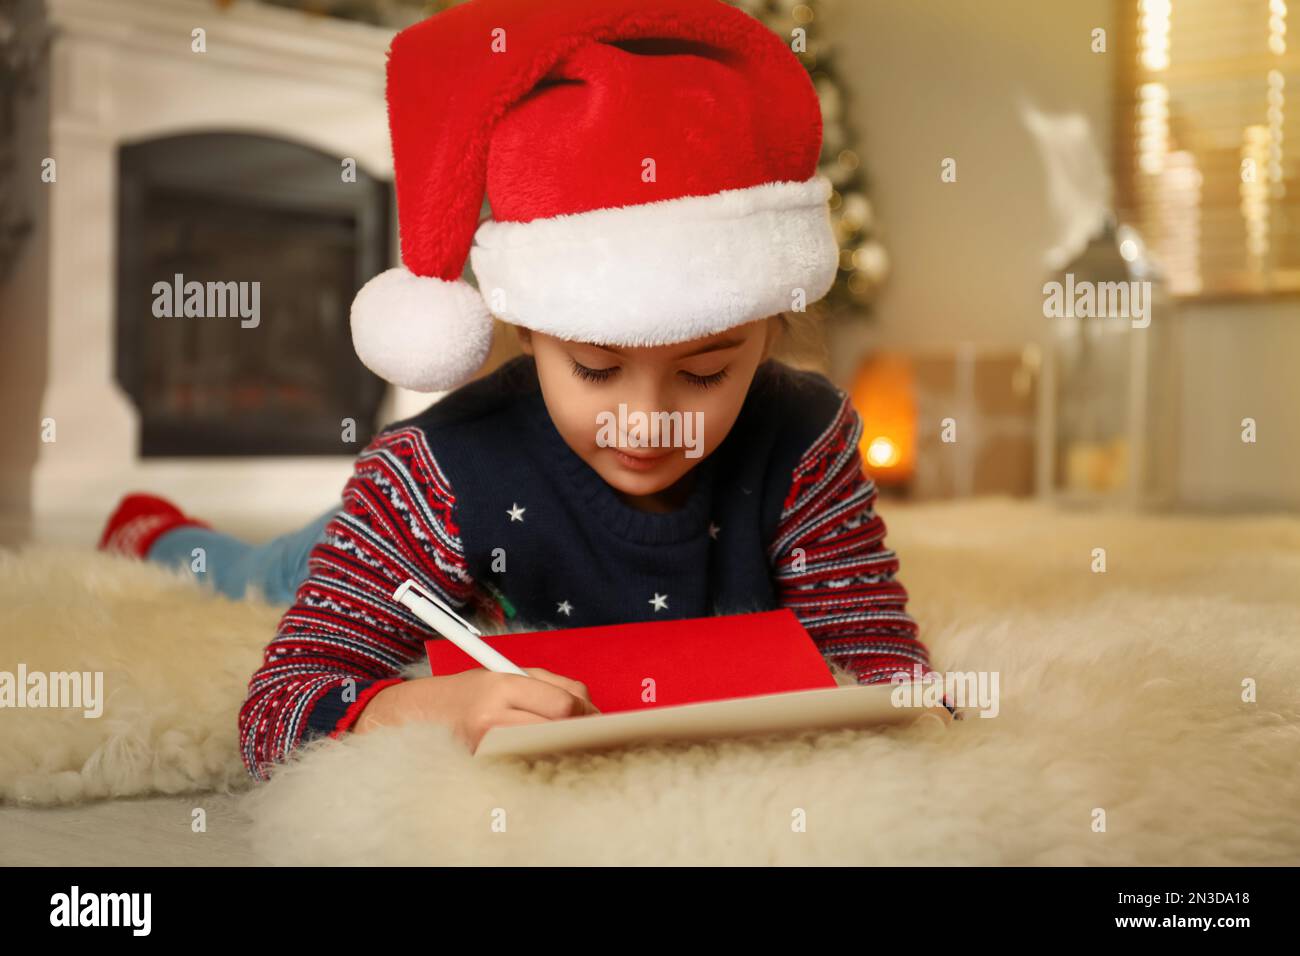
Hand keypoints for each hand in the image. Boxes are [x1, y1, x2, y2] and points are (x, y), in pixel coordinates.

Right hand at [353, 667, 598, 752]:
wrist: (420, 713)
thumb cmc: (470, 691)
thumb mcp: (507, 673)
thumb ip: (551, 684)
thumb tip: (588, 705)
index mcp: (501, 687)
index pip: (561, 705)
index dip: (584, 711)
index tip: (593, 714)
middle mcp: (493, 718)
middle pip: (557, 729)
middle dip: (580, 729)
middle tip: (590, 730)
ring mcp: (487, 746)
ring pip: (545, 748)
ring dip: (562, 744)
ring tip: (566, 739)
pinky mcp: (484, 764)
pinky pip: (526, 762)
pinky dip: (540, 756)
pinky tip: (543, 751)